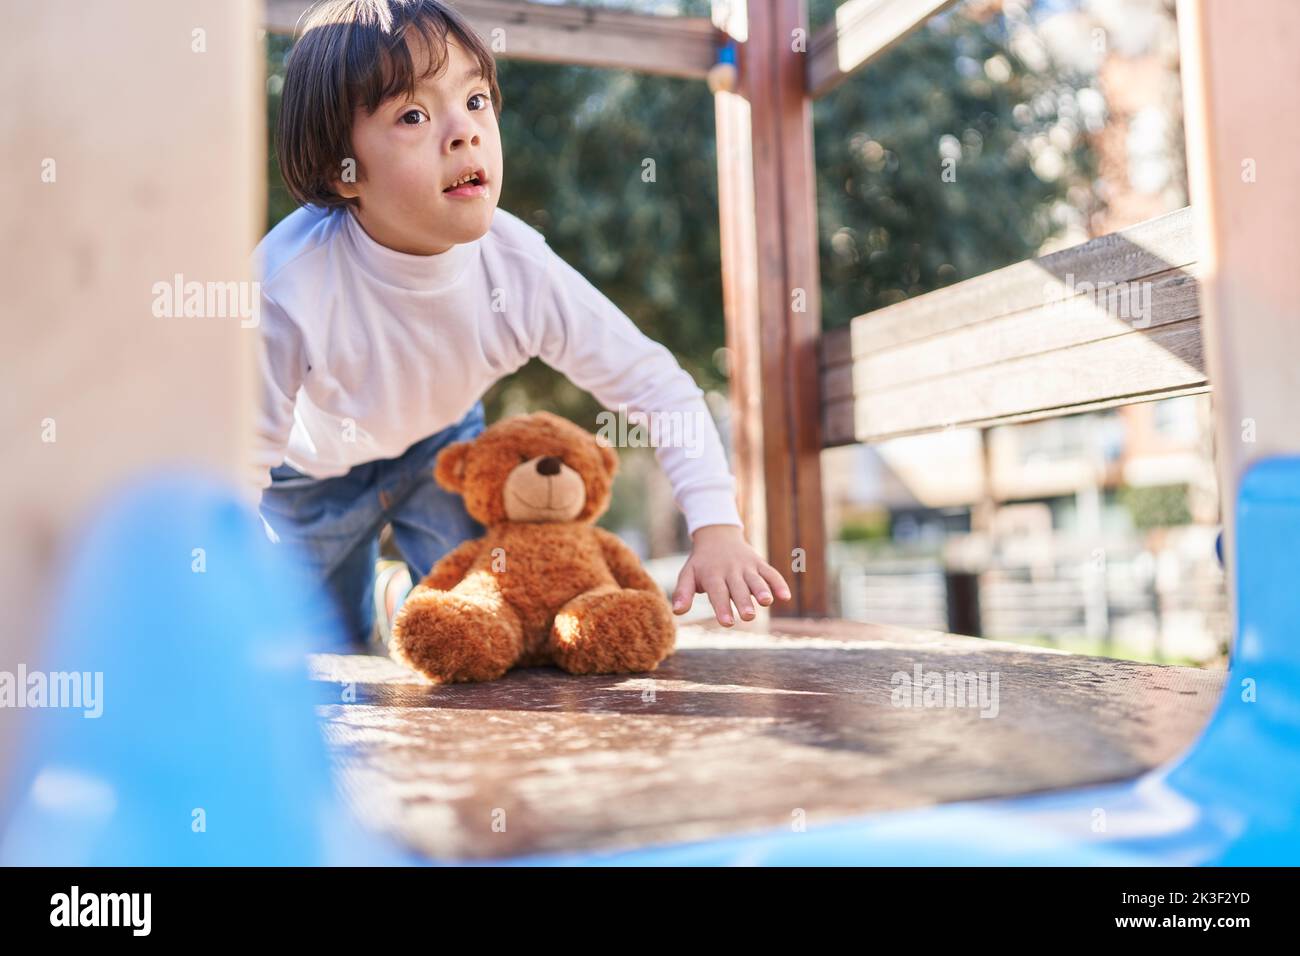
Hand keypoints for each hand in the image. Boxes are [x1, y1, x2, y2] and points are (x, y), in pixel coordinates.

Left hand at [672, 524, 791, 625]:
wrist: (717, 535)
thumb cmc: (701, 563)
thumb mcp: (687, 574)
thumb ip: (683, 593)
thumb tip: (677, 612)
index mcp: (712, 575)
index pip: (718, 593)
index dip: (723, 607)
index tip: (727, 623)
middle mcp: (731, 570)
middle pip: (738, 588)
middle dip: (743, 601)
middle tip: (748, 616)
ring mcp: (747, 566)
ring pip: (756, 579)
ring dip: (762, 590)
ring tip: (767, 602)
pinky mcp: (759, 564)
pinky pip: (770, 573)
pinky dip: (778, 583)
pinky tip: (785, 596)